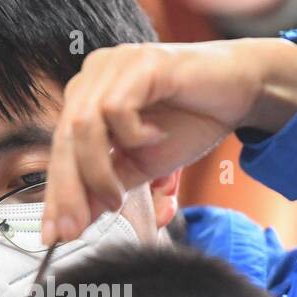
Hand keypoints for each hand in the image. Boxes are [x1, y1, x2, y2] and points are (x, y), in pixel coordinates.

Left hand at [41, 36, 296, 242]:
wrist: (241, 90)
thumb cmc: (192, 120)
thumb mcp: (143, 166)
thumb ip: (109, 187)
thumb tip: (78, 220)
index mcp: (87, 98)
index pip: (60, 151)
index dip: (56, 194)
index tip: (54, 234)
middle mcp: (94, 77)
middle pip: (63, 140)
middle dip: (67, 192)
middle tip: (73, 229)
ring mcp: (115, 66)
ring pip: (82, 126)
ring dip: (98, 171)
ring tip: (119, 194)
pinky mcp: (140, 63)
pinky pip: (116, 109)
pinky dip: (133, 135)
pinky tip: (156, 138)